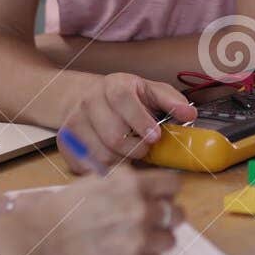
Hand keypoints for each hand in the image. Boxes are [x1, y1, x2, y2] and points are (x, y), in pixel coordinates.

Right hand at [11, 166, 183, 254]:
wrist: (34, 240)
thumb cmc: (56, 211)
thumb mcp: (94, 182)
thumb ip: (124, 184)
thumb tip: (145, 189)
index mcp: (130, 182)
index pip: (174, 184)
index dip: (167, 192)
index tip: (160, 198)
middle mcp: (139, 207)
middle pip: (176, 213)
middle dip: (164, 218)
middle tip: (148, 223)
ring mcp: (137, 237)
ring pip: (169, 240)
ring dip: (156, 242)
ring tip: (136, 242)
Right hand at [60, 73, 197, 168]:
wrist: (89, 98)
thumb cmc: (128, 99)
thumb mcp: (152, 92)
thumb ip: (172, 101)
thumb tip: (190, 114)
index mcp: (113, 85)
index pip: (123, 100)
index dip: (140, 120)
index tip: (155, 137)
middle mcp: (89, 101)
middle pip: (112, 135)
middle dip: (135, 148)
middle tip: (145, 151)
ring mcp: (74, 121)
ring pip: (100, 154)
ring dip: (120, 161)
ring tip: (129, 155)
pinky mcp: (65, 141)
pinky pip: (85, 165)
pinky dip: (102, 169)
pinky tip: (111, 160)